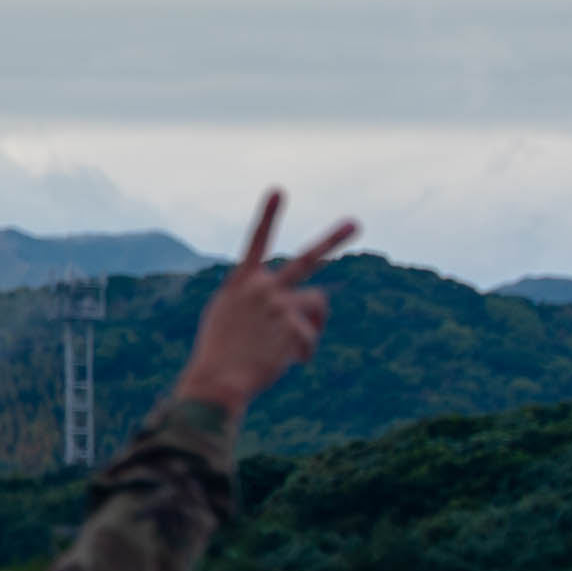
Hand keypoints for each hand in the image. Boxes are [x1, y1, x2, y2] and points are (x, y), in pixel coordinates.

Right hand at [172, 191, 359, 418]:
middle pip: (307, 259)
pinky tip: (282, 360)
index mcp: (242, 283)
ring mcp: (279, 305)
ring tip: (287, 343)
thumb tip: (300, 301)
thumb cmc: (221, 353)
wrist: (215, 380)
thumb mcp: (228, 317)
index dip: (268, 216)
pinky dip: (302, 352)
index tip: (279, 190)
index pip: (256, 242)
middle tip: (356, 222)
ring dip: (311, 323)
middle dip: (333, 239)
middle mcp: (262, 287)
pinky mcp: (292, 326)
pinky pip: (311, 338)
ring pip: (317, 305)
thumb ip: (257, 301)